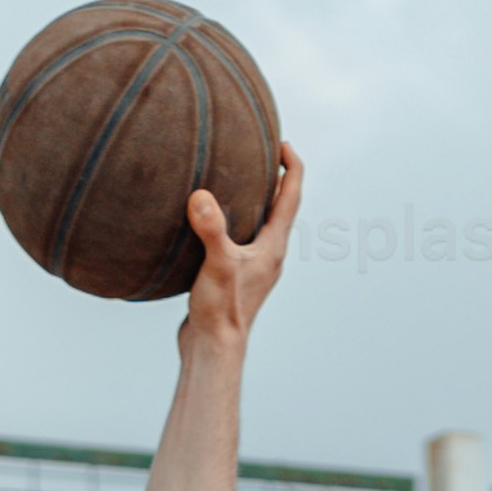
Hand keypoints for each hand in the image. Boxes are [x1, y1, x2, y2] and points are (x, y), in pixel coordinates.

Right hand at [177, 151, 303, 352]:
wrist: (214, 349)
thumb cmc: (221, 311)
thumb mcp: (216, 265)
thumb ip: (211, 229)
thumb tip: (200, 196)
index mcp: (273, 246)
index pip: (291, 196)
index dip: (292, 165)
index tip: (282, 141)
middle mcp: (270, 254)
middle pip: (281, 206)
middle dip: (276, 177)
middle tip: (262, 150)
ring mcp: (255, 267)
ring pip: (262, 223)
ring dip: (257, 200)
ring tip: (239, 179)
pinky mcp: (237, 277)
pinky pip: (242, 239)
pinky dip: (236, 220)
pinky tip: (212, 220)